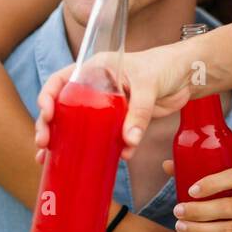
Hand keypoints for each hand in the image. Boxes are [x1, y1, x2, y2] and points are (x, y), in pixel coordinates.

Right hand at [35, 45, 194, 162]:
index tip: (48, 114)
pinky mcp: (118, 122)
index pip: (61, 79)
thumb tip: (128, 142)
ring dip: (61, 141)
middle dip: (49, 124)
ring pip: (75, 124)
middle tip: (43, 143)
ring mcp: (104, 106)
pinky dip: (90, 151)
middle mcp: (93, 87)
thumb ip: (139, 113)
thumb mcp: (149, 85)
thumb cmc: (166, 67)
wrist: (187, 77)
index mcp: (95, 68)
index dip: (48, 95)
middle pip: (62, 106)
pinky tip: (76, 164)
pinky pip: (99, 138)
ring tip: (46, 159)